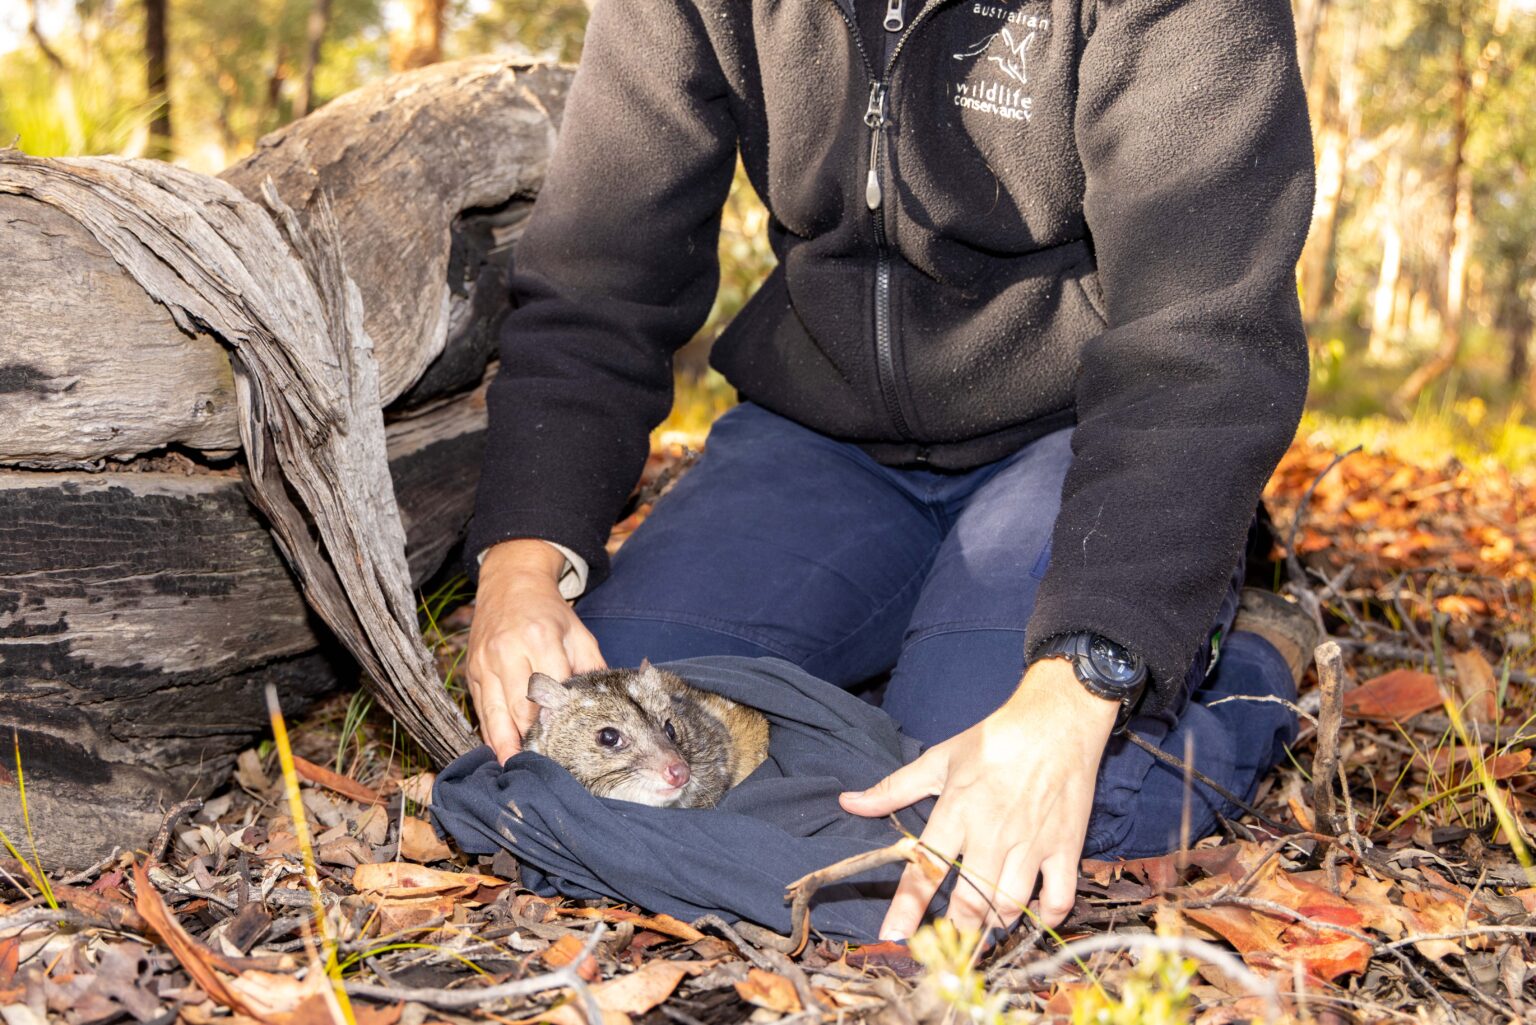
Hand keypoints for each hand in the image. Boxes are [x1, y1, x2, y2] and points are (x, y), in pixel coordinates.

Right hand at [466, 539, 606, 761]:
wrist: (510, 582)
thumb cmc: (549, 612)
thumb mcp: (578, 633)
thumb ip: (592, 669)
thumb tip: (610, 703)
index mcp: (540, 639)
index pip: (549, 692)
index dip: (557, 723)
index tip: (568, 749)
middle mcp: (507, 652)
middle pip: (519, 709)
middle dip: (531, 741)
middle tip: (545, 768)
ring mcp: (484, 663)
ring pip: (494, 715)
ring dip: (506, 745)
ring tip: (517, 770)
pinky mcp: (471, 671)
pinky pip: (482, 710)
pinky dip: (491, 733)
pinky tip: (502, 752)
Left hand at [840, 659, 1117, 938]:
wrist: (1055, 722)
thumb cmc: (993, 740)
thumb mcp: (938, 759)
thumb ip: (893, 789)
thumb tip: (848, 802)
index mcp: (956, 813)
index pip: (925, 869)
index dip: (908, 907)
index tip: (894, 936)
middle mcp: (992, 834)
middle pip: (969, 901)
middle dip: (955, 929)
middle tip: (948, 941)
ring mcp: (1031, 844)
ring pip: (1010, 905)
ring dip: (994, 925)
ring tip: (984, 926)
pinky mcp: (1065, 847)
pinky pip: (1059, 898)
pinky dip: (1045, 917)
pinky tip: (1032, 915)